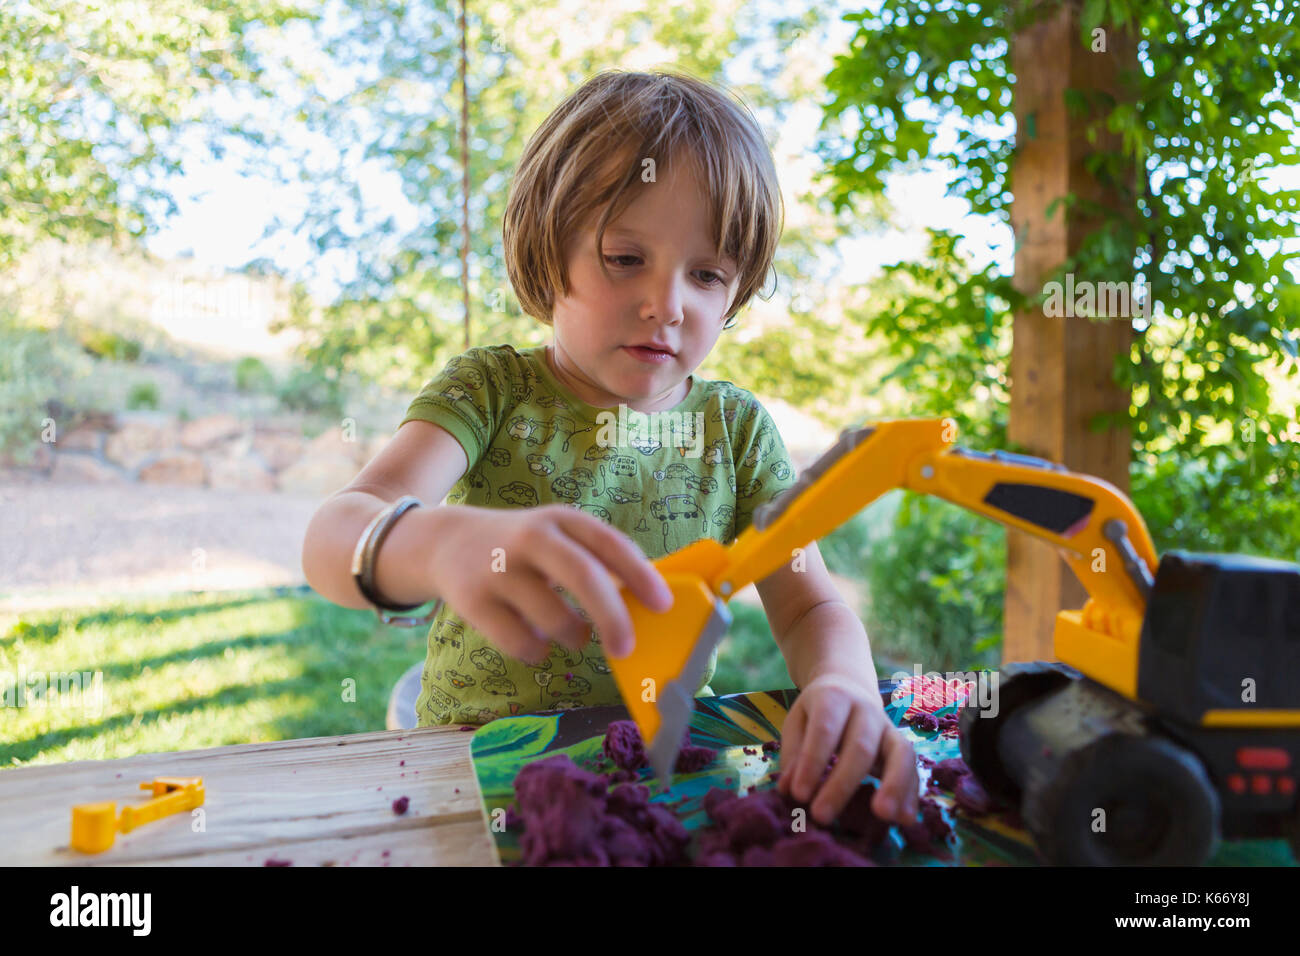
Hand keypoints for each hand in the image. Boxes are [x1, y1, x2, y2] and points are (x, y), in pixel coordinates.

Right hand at [426, 504, 672, 663]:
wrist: (447, 543)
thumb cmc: (522, 548)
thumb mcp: (558, 537)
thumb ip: (598, 561)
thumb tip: (650, 602)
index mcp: (561, 520)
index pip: (608, 543)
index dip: (639, 574)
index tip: (662, 605)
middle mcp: (531, 538)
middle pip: (583, 576)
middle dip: (613, 617)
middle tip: (626, 648)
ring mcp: (499, 569)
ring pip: (554, 619)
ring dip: (573, 636)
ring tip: (572, 633)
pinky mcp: (473, 602)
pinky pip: (521, 643)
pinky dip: (537, 651)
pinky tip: (535, 638)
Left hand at [776, 673, 918, 827]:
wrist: (848, 686)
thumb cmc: (816, 712)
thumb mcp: (797, 723)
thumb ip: (793, 755)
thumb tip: (789, 790)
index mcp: (834, 697)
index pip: (825, 729)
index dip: (812, 762)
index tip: (799, 795)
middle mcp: (866, 709)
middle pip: (860, 746)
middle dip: (842, 784)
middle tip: (822, 816)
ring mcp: (890, 727)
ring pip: (899, 754)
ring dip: (894, 786)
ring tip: (884, 816)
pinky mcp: (903, 746)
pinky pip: (914, 769)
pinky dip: (911, 794)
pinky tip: (904, 819)